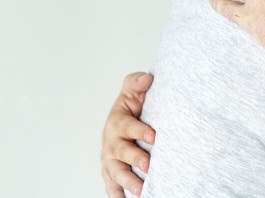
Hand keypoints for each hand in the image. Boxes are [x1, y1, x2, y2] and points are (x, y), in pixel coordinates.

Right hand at [101, 72, 155, 197]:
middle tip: (148, 165)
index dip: (140, 130)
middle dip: (134, 158)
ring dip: (127, 182)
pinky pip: (112, 186)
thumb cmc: (133, 105)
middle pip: (120, 152)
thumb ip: (137, 82)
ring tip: (141, 190)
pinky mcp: (111, 172)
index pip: (127, 126)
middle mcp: (111, 142)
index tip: (154, 136)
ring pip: (116, 172)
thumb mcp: (133, 90)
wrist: (126, 117)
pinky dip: (117, 195)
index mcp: (117, 122)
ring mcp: (110, 159)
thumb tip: (147, 78)